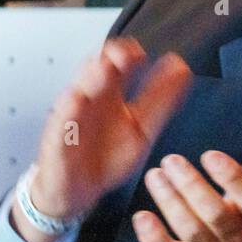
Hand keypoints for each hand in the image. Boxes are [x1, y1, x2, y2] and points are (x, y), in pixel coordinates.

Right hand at [15, 39, 191, 241]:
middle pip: (95, 71)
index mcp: (110, 96)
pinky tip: (76, 101)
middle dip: (108, 59)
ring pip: (76, 92)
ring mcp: (72, 120)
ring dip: (90, 79)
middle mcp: (90, 102)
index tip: (144, 50)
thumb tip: (182, 71)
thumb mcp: (142, 128)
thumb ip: (161, 99)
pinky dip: (68, 113)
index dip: (129, 53)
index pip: (118, 65)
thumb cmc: (106, 156)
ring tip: (104, 69)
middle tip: (124, 54)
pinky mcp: (58, 143)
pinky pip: (60, 126)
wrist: (78, 191)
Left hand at [132, 130, 241, 241]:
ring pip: (191, 230)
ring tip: (155, 175)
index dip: (230, 177)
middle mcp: (239, 236)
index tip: (210, 156)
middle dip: (191, 186)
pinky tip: (141, 217)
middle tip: (171, 160)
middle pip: (215, 213)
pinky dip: (154, 240)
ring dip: (170, 203)